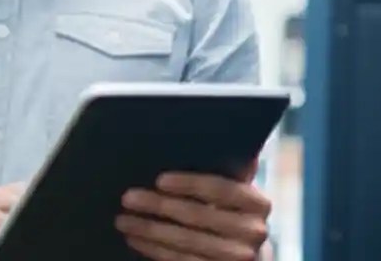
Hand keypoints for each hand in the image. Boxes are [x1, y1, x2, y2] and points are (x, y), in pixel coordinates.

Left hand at [116, 161, 270, 260]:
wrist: (247, 256)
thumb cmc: (234, 215)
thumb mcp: (237, 193)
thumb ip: (229, 170)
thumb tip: (206, 132)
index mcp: (257, 203)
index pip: (220, 189)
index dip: (189, 183)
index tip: (159, 179)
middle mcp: (254, 232)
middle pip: (198, 216)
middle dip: (158, 206)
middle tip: (128, 198)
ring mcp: (239, 258)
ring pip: (185, 241)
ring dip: (149, 230)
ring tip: (123, 220)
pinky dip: (154, 250)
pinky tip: (135, 239)